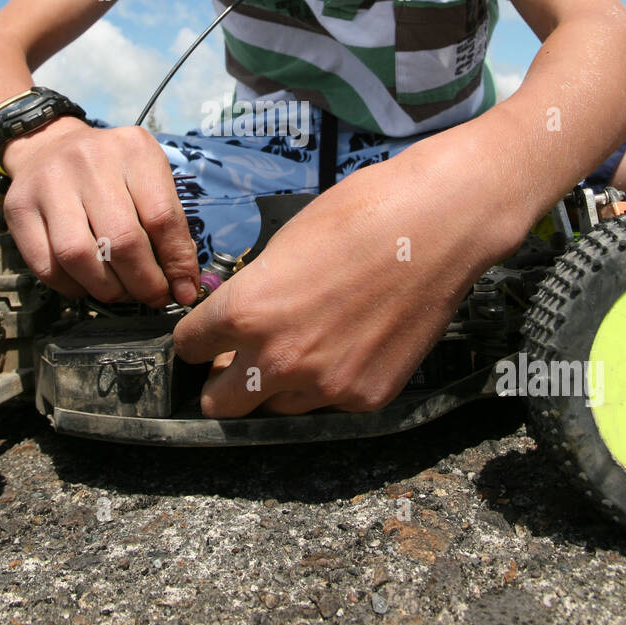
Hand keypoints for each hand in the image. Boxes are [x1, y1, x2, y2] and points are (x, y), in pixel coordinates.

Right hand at [0, 120, 198, 305]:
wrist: (49, 145)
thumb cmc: (110, 170)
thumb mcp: (148, 178)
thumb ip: (170, 227)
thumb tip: (183, 285)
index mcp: (132, 150)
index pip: (163, 217)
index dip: (176, 262)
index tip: (182, 289)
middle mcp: (88, 161)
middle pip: (121, 240)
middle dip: (143, 282)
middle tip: (153, 296)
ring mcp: (49, 183)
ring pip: (79, 257)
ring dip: (107, 289)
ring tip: (121, 293)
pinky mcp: (19, 208)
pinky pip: (47, 266)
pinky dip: (72, 287)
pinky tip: (87, 284)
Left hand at [173, 135, 520, 416]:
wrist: (436, 225)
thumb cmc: (358, 216)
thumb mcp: (282, 247)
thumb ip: (252, 297)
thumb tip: (237, 325)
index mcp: (245, 313)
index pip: (189, 349)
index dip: (198, 339)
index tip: (208, 337)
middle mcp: (278, 359)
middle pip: (221, 403)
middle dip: (224, 382)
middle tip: (241, 361)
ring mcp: (325, 385)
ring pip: (276, 407)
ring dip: (279, 386)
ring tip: (308, 345)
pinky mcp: (367, 397)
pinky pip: (330, 403)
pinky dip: (331, 382)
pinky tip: (351, 344)